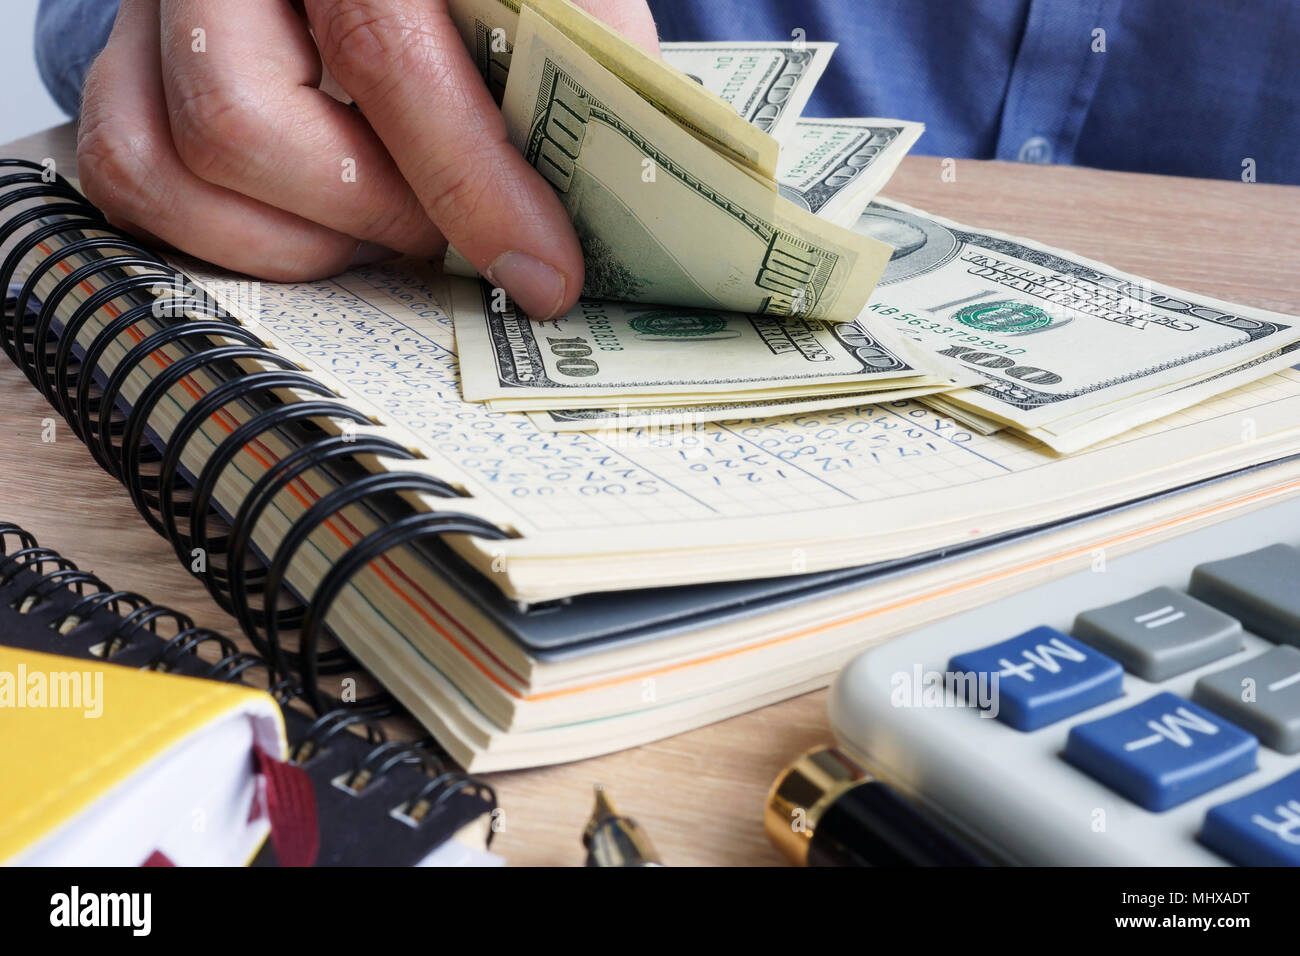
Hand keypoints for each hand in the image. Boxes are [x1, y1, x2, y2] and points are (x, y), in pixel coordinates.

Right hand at [77, 0, 658, 317]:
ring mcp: (150, 12)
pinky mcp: (122, 64)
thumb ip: (579, 45)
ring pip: (166, 169)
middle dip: (373, 216)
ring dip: (303, 243)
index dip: (469, 177)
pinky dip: (231, 239)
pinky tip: (321, 229)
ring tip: (388, 229)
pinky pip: (129, 180)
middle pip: (242, 125)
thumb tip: (602, 189)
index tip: (542, 268)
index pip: (379, 47)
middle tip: (449, 236)